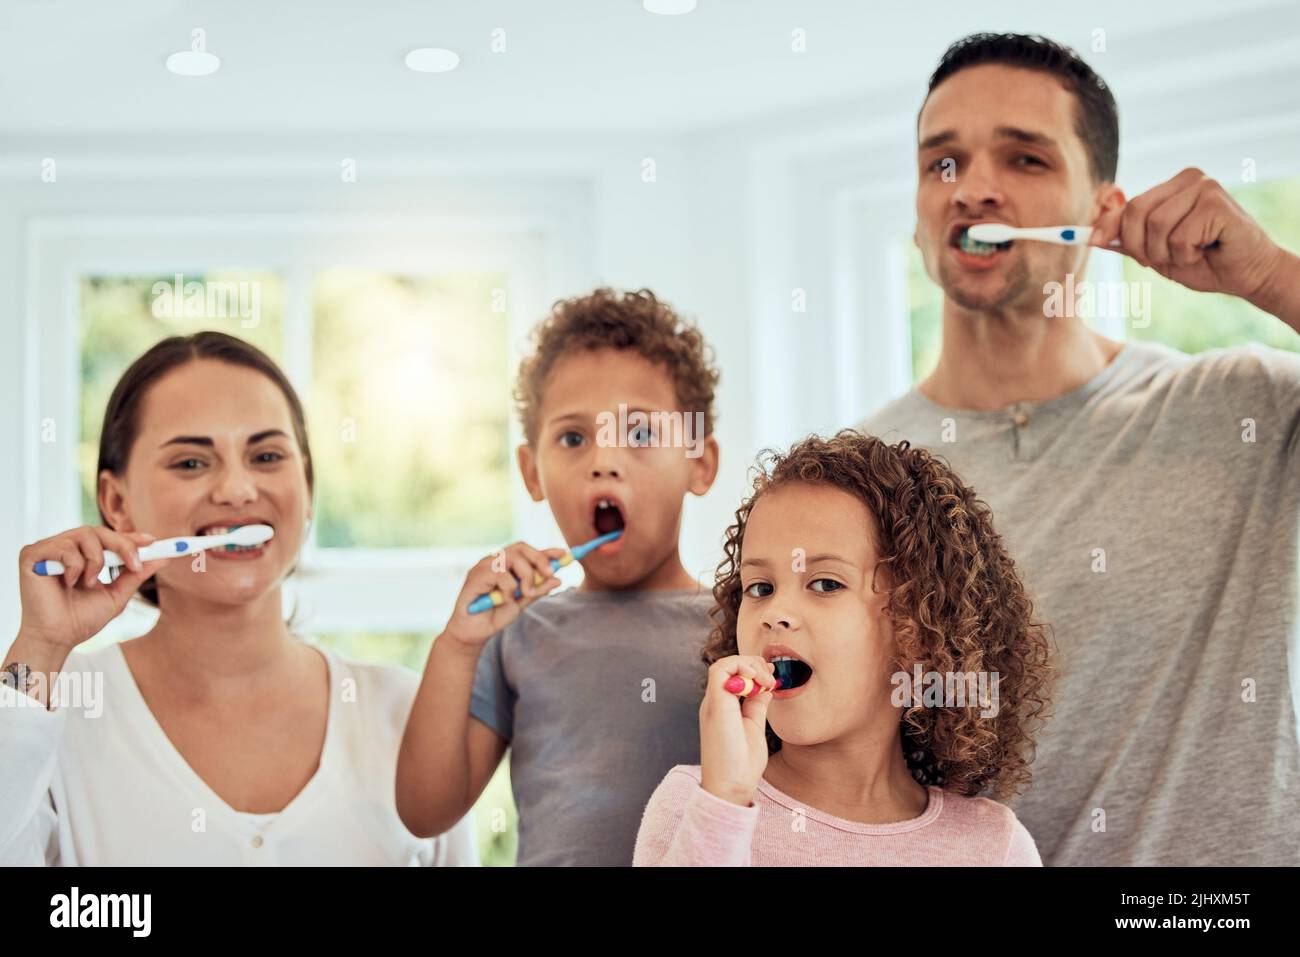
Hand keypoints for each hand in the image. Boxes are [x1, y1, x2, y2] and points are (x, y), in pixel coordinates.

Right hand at [16, 525, 168, 649]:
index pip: (108, 537)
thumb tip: (163, 559)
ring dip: (95, 561)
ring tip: (88, 584)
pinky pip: (63, 547)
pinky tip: (68, 583)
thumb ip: (136, 575)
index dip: (130, 537)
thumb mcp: (117, 595)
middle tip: (135, 564)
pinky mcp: (32, 555)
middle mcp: (65, 549)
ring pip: (84, 535)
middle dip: (123, 545)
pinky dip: (74, 566)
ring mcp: (48, 550)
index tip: (153, 540)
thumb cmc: (82, 620)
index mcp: (83, 556)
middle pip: (99, 530)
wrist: (58, 638)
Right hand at [441, 541, 566, 650]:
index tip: (565, 554)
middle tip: (550, 574)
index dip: (547, 551)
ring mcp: (484, 566)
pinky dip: (509, 587)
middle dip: (539, 559)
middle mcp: (495, 561)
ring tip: (525, 593)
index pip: (528, 551)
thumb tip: (558, 579)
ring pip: (511, 557)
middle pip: (521, 548)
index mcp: (507, 566)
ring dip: (526, 575)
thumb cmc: (495, 616)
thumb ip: (538, 590)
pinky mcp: (475, 575)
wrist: (474, 633)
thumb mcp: (522, 603)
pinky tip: (506, 600)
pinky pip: (499, 573)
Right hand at [699, 655, 777, 806]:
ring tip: (766, 680)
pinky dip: (739, 667)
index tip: (773, 676)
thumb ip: (757, 705)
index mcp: (723, 707)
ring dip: (748, 664)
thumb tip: (765, 688)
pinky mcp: (715, 705)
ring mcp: (713, 703)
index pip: (734, 676)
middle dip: (754, 664)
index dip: (754, 669)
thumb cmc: (742, 765)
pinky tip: (756, 679)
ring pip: (723, 665)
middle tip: (772, 678)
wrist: (731, 787)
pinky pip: (720, 671)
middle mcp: (715, 702)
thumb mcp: (754, 727)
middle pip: (729, 667)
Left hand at [1089, 167, 1285, 303]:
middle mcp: (1189, 179)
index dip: (1106, 225)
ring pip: (1156, 225)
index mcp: (1172, 187)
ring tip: (1189, 254)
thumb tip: (1094, 237)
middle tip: (1159, 260)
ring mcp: (1205, 187)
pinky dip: (1187, 254)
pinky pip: (1180, 236)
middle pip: (1136, 212)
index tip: (1091, 242)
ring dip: (1166, 253)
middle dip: (1138, 246)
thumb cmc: (1203, 262)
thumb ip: (1129, 240)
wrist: (1246, 274)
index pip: (1128, 205)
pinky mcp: (1217, 202)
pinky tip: (1207, 251)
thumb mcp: (1157, 252)